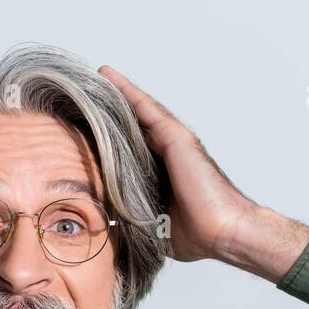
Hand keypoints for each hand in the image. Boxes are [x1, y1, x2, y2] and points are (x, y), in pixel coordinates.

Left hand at [99, 65, 308, 281]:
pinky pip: (146, 108)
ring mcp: (173, 143)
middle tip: (86, 92)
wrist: (222, 232)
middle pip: (133, 125)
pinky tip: (109, 77)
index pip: (130, 148)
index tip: (86, 124)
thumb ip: (131, 217)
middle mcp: (168, 152)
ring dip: (118, 92)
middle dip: (112, 109)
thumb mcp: (151, 224)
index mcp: (161, 172)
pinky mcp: (176, 138)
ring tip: (97, 74)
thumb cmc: (196, 234)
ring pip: (139, 111)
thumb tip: (107, 223)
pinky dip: (128, 91)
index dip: (111, 135)